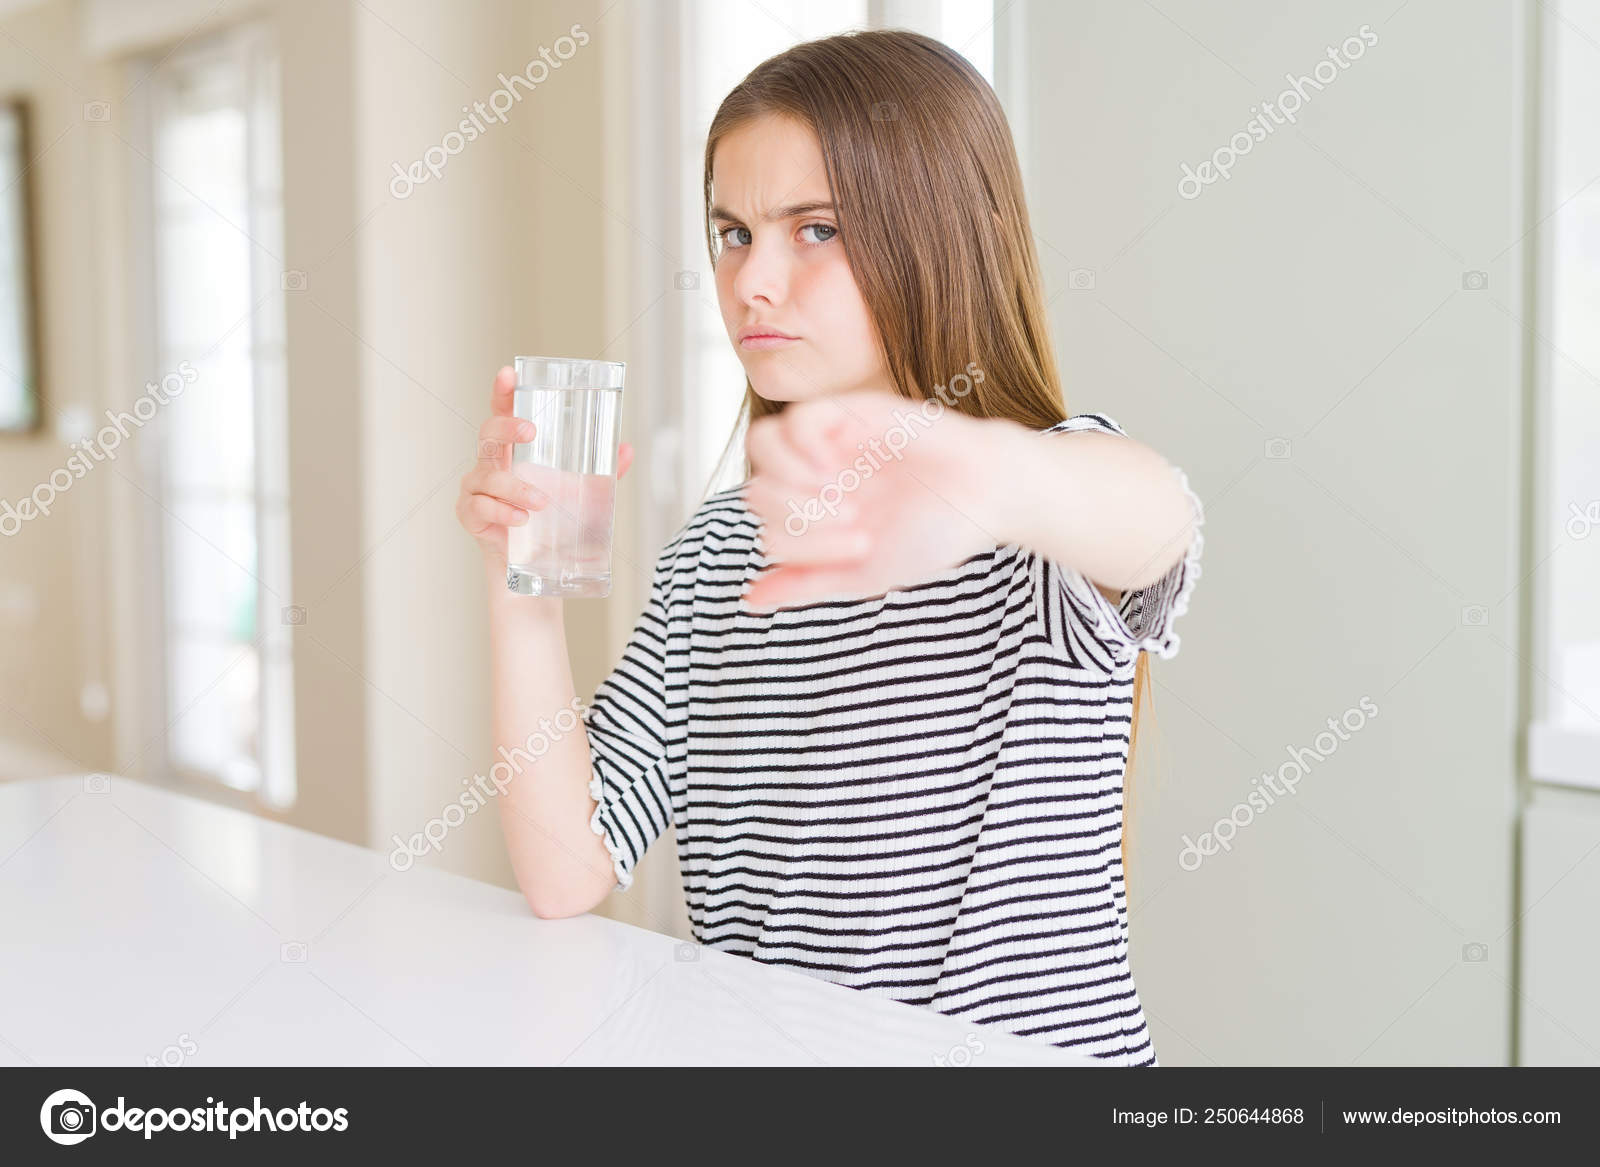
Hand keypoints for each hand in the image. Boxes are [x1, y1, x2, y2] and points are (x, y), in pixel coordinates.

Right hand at [456, 365, 634, 566]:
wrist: (536, 568)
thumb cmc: (552, 522)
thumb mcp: (582, 495)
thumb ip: (603, 474)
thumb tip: (627, 450)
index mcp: (513, 451)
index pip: (503, 413)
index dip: (503, 392)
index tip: (509, 373)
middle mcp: (491, 464)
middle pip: (488, 433)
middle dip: (507, 427)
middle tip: (532, 431)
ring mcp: (476, 488)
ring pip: (488, 476)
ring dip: (517, 487)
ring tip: (542, 502)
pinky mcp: (470, 515)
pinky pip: (480, 507)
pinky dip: (502, 512)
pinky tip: (521, 520)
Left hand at [740, 389, 1011, 609]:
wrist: (985, 496)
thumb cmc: (932, 534)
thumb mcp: (862, 574)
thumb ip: (805, 584)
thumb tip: (749, 601)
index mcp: (813, 513)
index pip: (767, 529)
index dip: (802, 547)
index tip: (861, 546)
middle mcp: (814, 474)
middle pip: (757, 492)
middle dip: (801, 520)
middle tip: (856, 523)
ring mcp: (829, 440)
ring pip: (763, 447)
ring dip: (793, 482)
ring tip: (836, 493)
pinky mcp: (849, 409)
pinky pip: (797, 418)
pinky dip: (805, 446)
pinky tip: (836, 465)